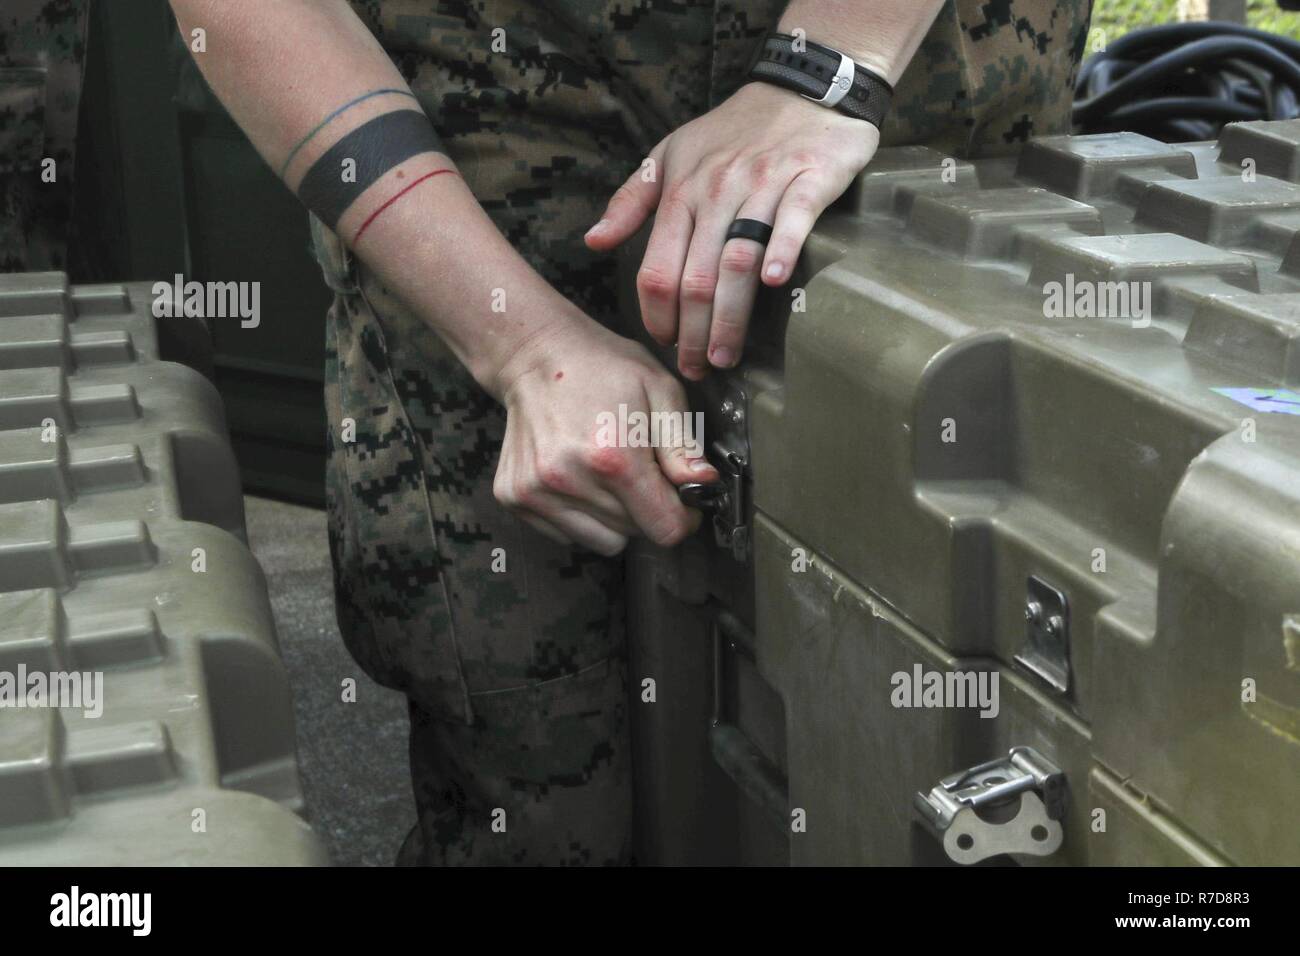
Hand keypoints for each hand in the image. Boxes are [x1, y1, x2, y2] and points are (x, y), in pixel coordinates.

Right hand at [491, 316, 719, 555]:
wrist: (535, 355)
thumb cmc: (601, 368)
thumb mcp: (660, 391)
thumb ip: (684, 445)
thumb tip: (705, 483)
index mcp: (613, 457)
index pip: (665, 528)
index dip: (684, 517)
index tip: (681, 498)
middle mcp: (570, 480)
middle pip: (636, 535)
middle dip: (648, 509)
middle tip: (641, 471)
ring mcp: (537, 491)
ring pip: (603, 541)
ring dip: (615, 517)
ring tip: (607, 473)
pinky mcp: (515, 496)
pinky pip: (568, 534)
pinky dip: (581, 514)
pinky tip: (578, 475)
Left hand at [585, 81, 878, 378]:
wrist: (801, 89)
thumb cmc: (732, 131)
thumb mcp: (669, 155)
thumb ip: (631, 201)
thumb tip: (594, 242)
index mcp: (681, 192)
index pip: (657, 269)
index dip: (656, 316)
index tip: (664, 345)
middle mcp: (717, 191)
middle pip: (695, 278)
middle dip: (690, 334)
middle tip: (694, 370)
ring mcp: (763, 185)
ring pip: (738, 260)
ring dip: (729, 316)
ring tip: (725, 357)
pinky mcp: (809, 179)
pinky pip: (793, 219)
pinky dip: (784, 250)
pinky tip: (776, 284)